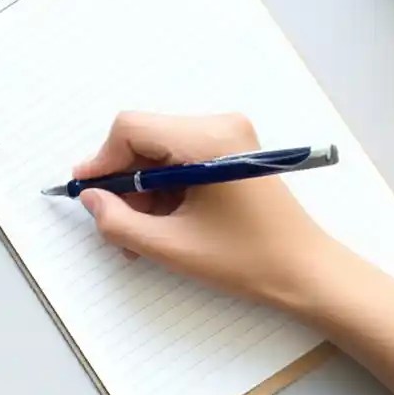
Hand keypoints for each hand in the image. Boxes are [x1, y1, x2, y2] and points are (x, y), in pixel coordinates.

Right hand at [74, 112, 359, 310]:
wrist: (306, 270)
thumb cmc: (246, 259)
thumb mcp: (172, 247)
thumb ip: (119, 222)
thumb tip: (91, 199)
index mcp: (206, 140)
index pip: (131, 128)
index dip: (102, 160)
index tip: (87, 193)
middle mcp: (219, 125)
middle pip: (144, 137)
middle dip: (123, 181)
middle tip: (114, 223)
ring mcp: (229, 134)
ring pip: (159, 149)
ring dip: (143, 189)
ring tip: (141, 234)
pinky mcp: (233, 148)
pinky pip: (180, 156)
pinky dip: (164, 187)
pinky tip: (164, 223)